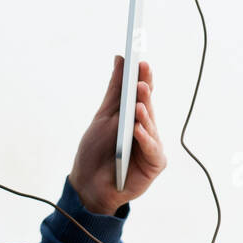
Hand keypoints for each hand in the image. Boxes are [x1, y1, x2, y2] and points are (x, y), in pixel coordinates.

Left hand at [68, 54, 166, 215]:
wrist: (89, 184)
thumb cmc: (96, 150)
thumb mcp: (104, 116)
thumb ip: (115, 89)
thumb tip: (120, 58)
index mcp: (135, 115)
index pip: (142, 93)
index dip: (143, 77)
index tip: (141, 62)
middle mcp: (147, 129)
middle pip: (148, 107)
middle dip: (145, 94)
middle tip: (141, 80)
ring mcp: (151, 146)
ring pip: (152, 127)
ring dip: (145, 115)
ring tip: (139, 104)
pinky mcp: (154, 164)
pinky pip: (152, 150)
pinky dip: (145, 139)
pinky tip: (137, 130)